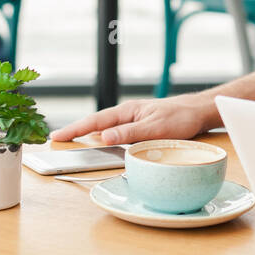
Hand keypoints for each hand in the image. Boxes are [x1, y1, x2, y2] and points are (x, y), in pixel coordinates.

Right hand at [48, 92, 216, 145]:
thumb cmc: (180, 117)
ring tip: (71, 141)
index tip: (57, 136)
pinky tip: (100, 143)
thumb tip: (103, 138)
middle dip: (76, 131)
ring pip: (105, 128)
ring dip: (88, 134)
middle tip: (56, 140)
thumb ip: (129, 133)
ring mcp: (132, 119)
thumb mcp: (154, 128)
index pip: (96, 122)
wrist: (198, 112)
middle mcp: (127, 114)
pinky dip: (103, 137)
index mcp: (127, 111)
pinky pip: (116, 132)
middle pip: (96, 123)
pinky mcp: (139, 126)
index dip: (75, 129)